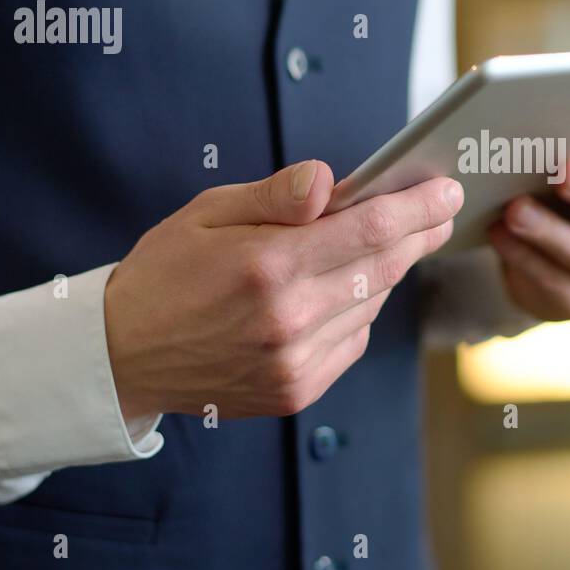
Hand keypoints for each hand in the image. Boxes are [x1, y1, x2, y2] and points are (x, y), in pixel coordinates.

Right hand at [104, 161, 462, 421]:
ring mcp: (295, 361)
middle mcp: (289, 318)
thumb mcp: (208, 212)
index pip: (370, 230)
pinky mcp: (296, 389)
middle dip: (420, 234)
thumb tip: (332, 180)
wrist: (122, 356)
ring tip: (386, 243)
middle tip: (440, 210)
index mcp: (267, 266)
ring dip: (386, 271)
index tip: (447, 190)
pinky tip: (345, 290)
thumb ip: (276, 195)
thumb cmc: (165, 272)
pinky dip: (360, 310)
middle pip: (384, 267)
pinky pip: (353, 340)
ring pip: (372, 305)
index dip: (417, 208)